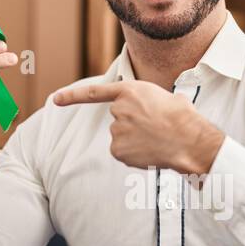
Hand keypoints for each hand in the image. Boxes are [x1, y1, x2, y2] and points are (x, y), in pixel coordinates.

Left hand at [52, 80, 224, 173]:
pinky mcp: (117, 149)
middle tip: (156, 128)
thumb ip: (150, 101)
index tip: (55, 99)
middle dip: (133, 125)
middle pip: (118, 120)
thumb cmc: (184, 118)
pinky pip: (123, 153)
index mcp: (130, 91)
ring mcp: (116, 130)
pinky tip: (150, 152)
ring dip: (136, 140)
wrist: (189, 140)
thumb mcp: (167, 98)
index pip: (95, 93)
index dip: (73, 97)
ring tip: (157, 140)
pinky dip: (134, 155)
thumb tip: (160, 110)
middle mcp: (118, 109)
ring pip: (121, 137)